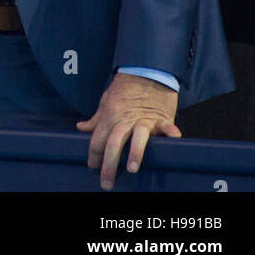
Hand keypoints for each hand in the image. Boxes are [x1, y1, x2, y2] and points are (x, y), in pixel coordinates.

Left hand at [77, 72, 179, 189]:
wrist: (143, 71)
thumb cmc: (123, 89)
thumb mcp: (105, 102)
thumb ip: (95, 119)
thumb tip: (80, 127)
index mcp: (109, 117)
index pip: (98, 139)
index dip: (93, 155)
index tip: (92, 168)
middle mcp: (125, 120)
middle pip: (113, 143)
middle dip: (108, 164)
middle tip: (106, 183)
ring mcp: (144, 119)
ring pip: (137, 137)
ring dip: (134, 153)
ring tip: (132, 168)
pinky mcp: (161, 117)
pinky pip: (166, 126)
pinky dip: (170, 132)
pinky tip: (174, 139)